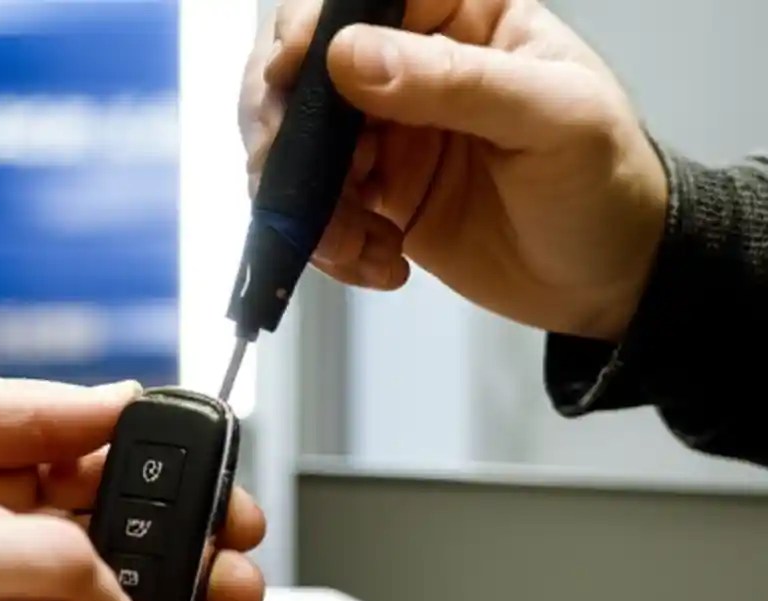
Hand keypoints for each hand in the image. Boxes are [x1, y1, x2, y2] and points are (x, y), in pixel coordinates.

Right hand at [241, 0, 669, 340]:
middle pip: (302, 67)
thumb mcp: (553, 121)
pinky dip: (328, 241)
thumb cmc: (608, 184)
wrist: (613, 281)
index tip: (290, 72)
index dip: (309, 26)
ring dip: (303, 197)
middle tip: (285, 170)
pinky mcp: (375, 197)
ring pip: (296, 144)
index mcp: (459, 20)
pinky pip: (317, 209)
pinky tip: (381, 263)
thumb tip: (349, 56)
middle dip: (280, 121)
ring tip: (351, 242)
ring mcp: (386, 134)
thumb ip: (456, 83)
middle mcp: (411, 70)